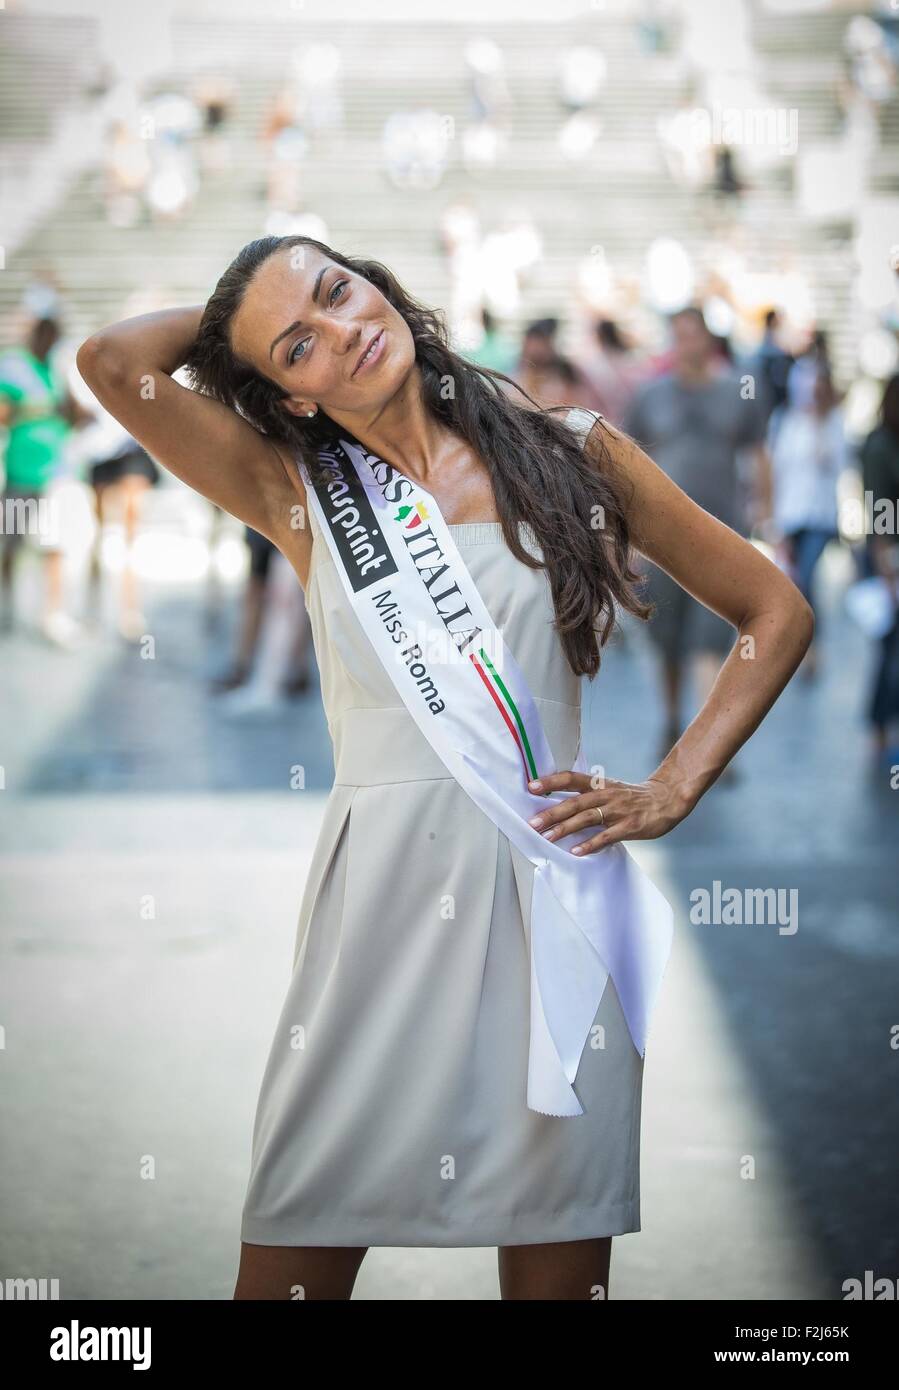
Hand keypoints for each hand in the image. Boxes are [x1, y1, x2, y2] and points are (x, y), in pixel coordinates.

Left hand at [525, 770, 689, 855]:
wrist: (666, 799)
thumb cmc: (631, 797)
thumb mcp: (609, 789)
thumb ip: (586, 795)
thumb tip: (556, 803)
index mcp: (599, 784)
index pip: (571, 778)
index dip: (551, 781)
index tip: (530, 786)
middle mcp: (606, 794)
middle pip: (575, 802)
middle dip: (552, 812)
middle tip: (532, 823)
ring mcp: (618, 810)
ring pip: (587, 818)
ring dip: (566, 828)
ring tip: (547, 838)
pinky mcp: (629, 826)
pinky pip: (607, 836)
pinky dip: (590, 844)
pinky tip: (576, 851)